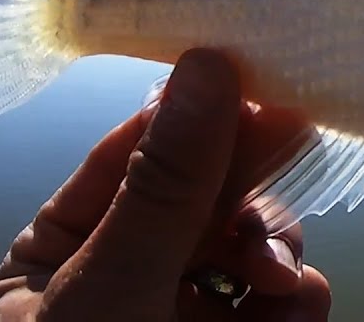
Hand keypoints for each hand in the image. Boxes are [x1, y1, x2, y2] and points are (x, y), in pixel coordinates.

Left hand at [0, 49, 331, 320]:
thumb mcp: (111, 285)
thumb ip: (165, 187)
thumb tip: (207, 67)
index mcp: (65, 245)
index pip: (140, 153)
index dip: (204, 116)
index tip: (264, 84)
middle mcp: (130, 268)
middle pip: (211, 193)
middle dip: (253, 196)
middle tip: (296, 164)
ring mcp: (186, 305)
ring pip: (256, 243)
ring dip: (282, 255)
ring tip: (281, 285)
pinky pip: (283, 296)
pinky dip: (297, 300)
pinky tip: (294, 312)